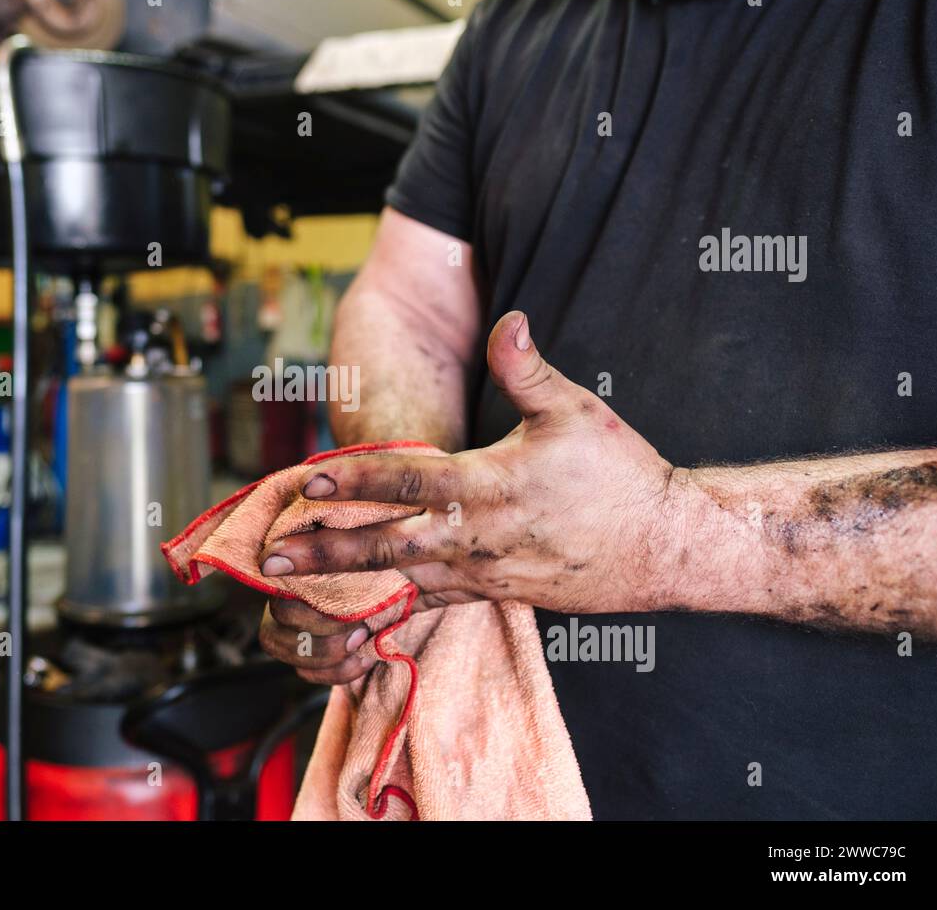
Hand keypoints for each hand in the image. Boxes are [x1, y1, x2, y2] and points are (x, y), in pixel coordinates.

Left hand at [257, 311, 688, 682]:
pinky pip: (431, 604)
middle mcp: (478, 536)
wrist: (666, 549)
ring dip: (345, 584)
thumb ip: (528, 369)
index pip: (409, 479)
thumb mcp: (577, 412)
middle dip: (326, 551)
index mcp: (490, 485)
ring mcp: (484, 573)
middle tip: (271, 558)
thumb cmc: (622, 475)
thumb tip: (507, 320)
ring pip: (402, 582)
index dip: (358, 477)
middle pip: (388, 546)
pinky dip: (390, 609)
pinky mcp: (495, 594)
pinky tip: (356, 615)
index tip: (309, 480)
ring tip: (294, 590)